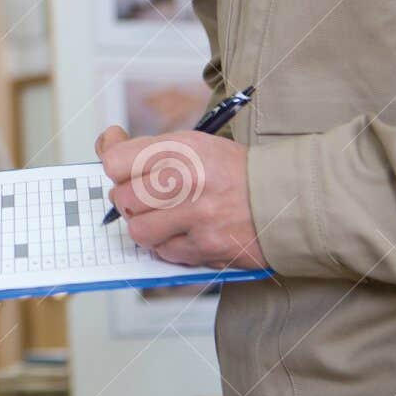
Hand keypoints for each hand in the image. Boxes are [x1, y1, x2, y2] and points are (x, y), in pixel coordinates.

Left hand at [94, 125, 266, 270]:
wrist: (290, 196)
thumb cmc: (235, 171)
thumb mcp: (193, 144)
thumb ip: (146, 147)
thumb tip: (105, 142)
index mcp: (179, 148)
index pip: (114, 162)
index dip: (116, 169)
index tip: (125, 170)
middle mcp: (185, 179)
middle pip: (122, 199)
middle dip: (130, 202)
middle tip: (151, 199)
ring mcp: (196, 215)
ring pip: (138, 231)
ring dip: (147, 228)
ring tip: (167, 219)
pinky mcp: (207, 246)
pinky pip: (165, 253)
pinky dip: (171, 247)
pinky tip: (188, 234)